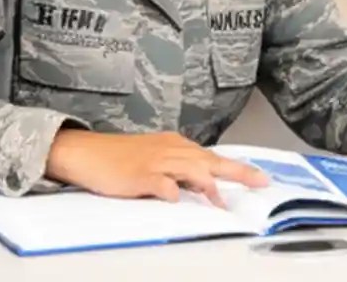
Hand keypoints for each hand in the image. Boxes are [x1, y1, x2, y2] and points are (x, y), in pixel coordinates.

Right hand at [44, 129, 269, 206]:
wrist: (86, 152)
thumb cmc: (120, 157)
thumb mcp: (155, 159)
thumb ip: (179, 171)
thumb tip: (202, 187)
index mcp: (176, 146)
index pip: (213, 157)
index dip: (237, 168)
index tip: (260, 178)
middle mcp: (170, 150)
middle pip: (210, 160)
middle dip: (238, 171)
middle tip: (261, 182)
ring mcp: (154, 162)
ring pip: (189, 168)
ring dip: (207, 184)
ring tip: (221, 201)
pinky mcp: (137, 175)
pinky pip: (158, 181)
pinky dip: (169, 188)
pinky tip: (175, 197)